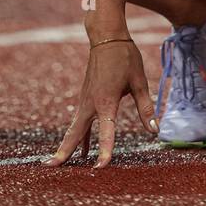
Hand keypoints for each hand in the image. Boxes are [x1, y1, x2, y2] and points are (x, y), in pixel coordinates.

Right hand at [45, 37, 158, 169]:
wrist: (106, 37)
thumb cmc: (125, 57)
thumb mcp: (139, 81)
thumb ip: (146, 108)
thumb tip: (155, 131)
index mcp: (106, 100)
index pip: (106, 131)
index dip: (105, 150)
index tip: (100, 167)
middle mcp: (91, 103)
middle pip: (75, 133)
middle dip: (63, 152)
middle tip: (50, 168)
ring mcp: (85, 101)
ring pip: (74, 129)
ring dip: (66, 147)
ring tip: (57, 165)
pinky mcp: (85, 98)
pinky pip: (79, 122)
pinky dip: (78, 137)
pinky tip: (81, 151)